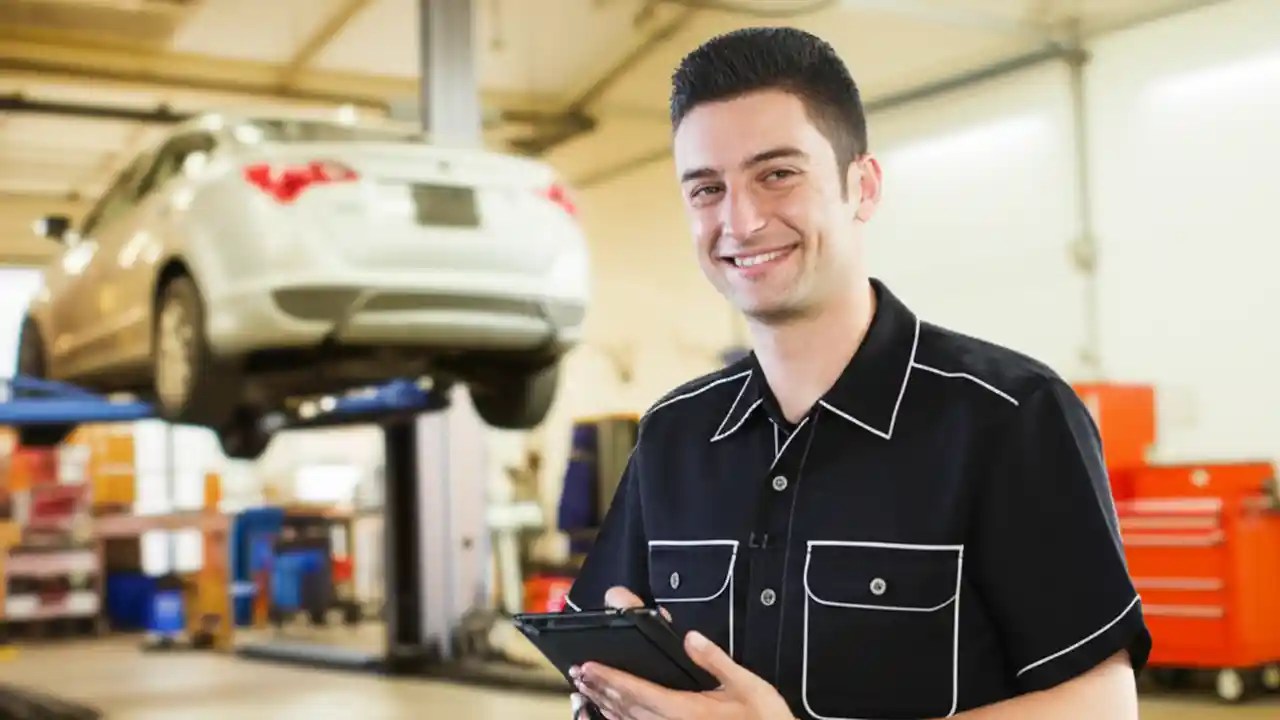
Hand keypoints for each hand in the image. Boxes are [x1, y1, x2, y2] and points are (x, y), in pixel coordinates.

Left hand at [570, 587, 793, 719]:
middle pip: (625, 708)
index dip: (610, 679)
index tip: (588, 666)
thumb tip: (690, 638)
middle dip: (600, 689)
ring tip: (585, 690)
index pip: (638, 692)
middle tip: (578, 673)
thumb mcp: (747, 686)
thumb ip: (716, 660)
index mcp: (685, 711)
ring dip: (604, 705)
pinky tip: (611, 714)